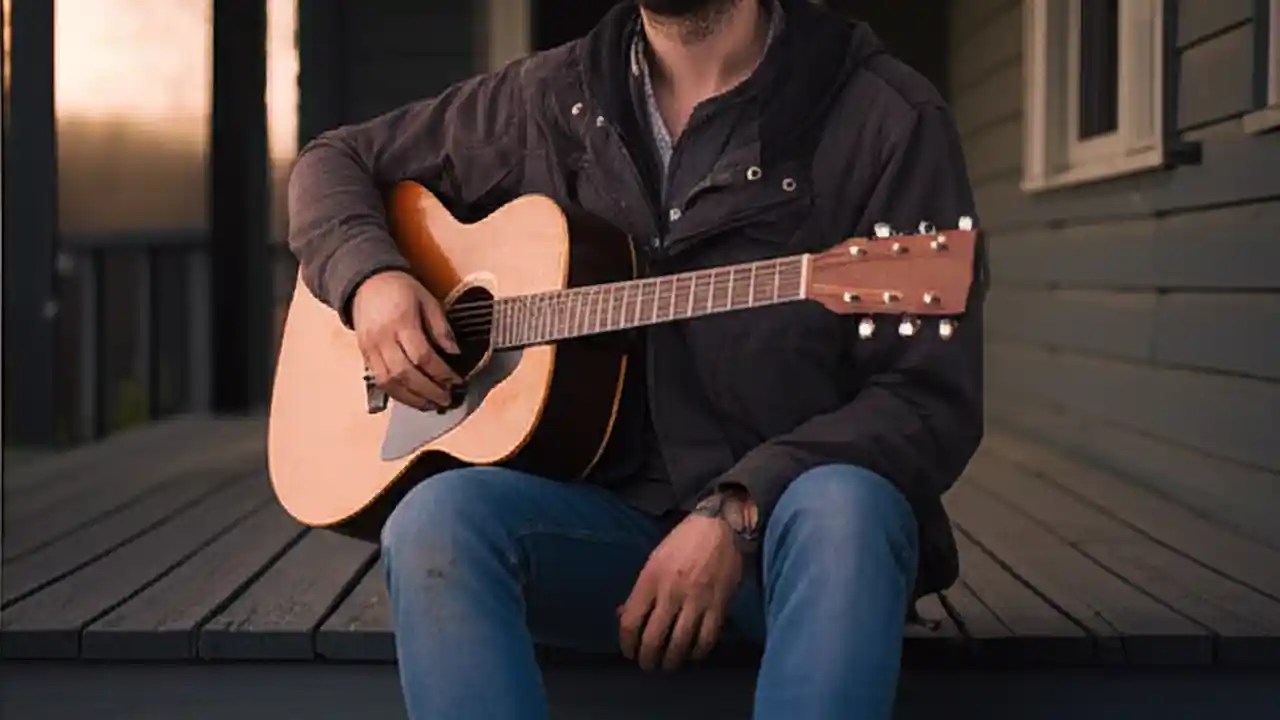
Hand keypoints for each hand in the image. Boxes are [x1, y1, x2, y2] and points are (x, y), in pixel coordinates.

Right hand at [351, 270, 462, 410]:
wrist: (367, 282)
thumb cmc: (400, 289)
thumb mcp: (428, 300)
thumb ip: (441, 327)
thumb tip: (455, 352)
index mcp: (401, 321)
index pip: (422, 355)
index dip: (441, 372)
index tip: (457, 381)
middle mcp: (382, 337)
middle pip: (405, 373)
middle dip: (428, 391)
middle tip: (447, 399)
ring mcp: (370, 348)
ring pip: (389, 382)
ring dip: (412, 398)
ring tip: (432, 405)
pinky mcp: (364, 356)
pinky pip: (380, 381)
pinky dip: (398, 394)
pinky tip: (413, 398)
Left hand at [617, 510, 744, 671]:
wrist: (720, 526)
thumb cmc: (682, 542)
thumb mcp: (654, 561)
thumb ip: (639, 591)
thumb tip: (623, 615)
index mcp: (650, 579)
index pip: (630, 622)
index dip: (627, 644)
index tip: (629, 652)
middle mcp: (670, 593)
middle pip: (653, 639)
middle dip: (647, 659)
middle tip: (648, 665)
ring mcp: (695, 601)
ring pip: (679, 644)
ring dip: (671, 661)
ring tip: (668, 664)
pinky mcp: (718, 606)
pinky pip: (706, 639)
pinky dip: (697, 652)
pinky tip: (692, 654)